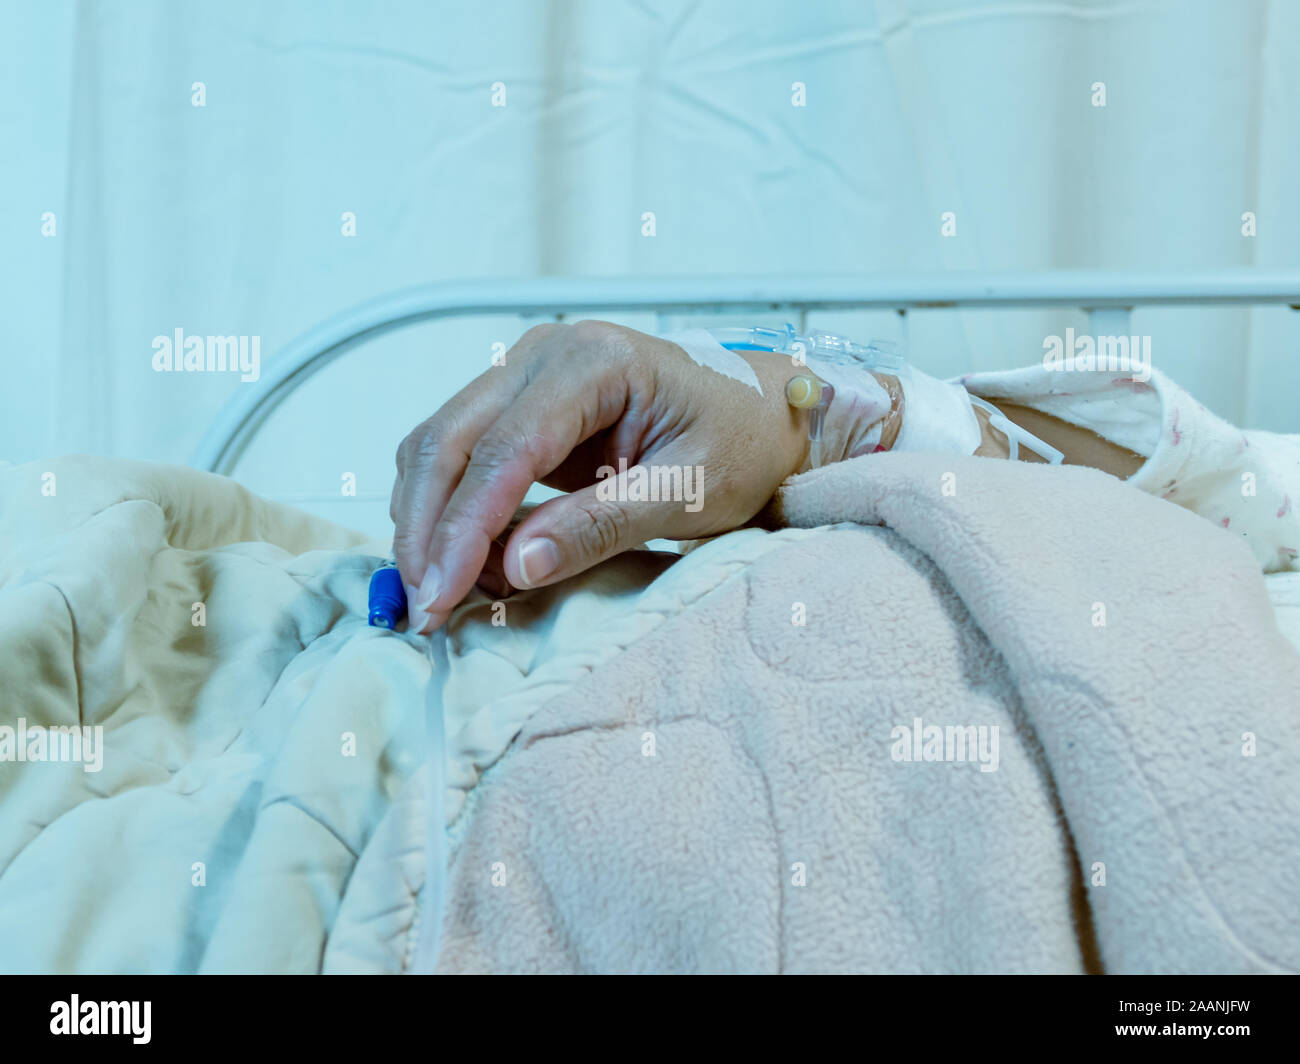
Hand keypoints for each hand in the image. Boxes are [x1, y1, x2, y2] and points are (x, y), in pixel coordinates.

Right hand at [391, 320, 841, 632]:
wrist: (765, 414)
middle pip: (449, 439)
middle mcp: (546, 354)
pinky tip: (464, 562)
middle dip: (427, 529)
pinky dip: (450, 510)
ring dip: (428, 521)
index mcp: (595, 362)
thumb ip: (604, 525)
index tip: (442, 594)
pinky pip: (462, 455)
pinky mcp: (521, 404)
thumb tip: (518, 565)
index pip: (506, 448)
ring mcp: (527, 374)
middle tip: (424, 607)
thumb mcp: (691, 492)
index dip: (464, 527)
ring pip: (440, 445)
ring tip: (443, 593)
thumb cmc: (742, 444)